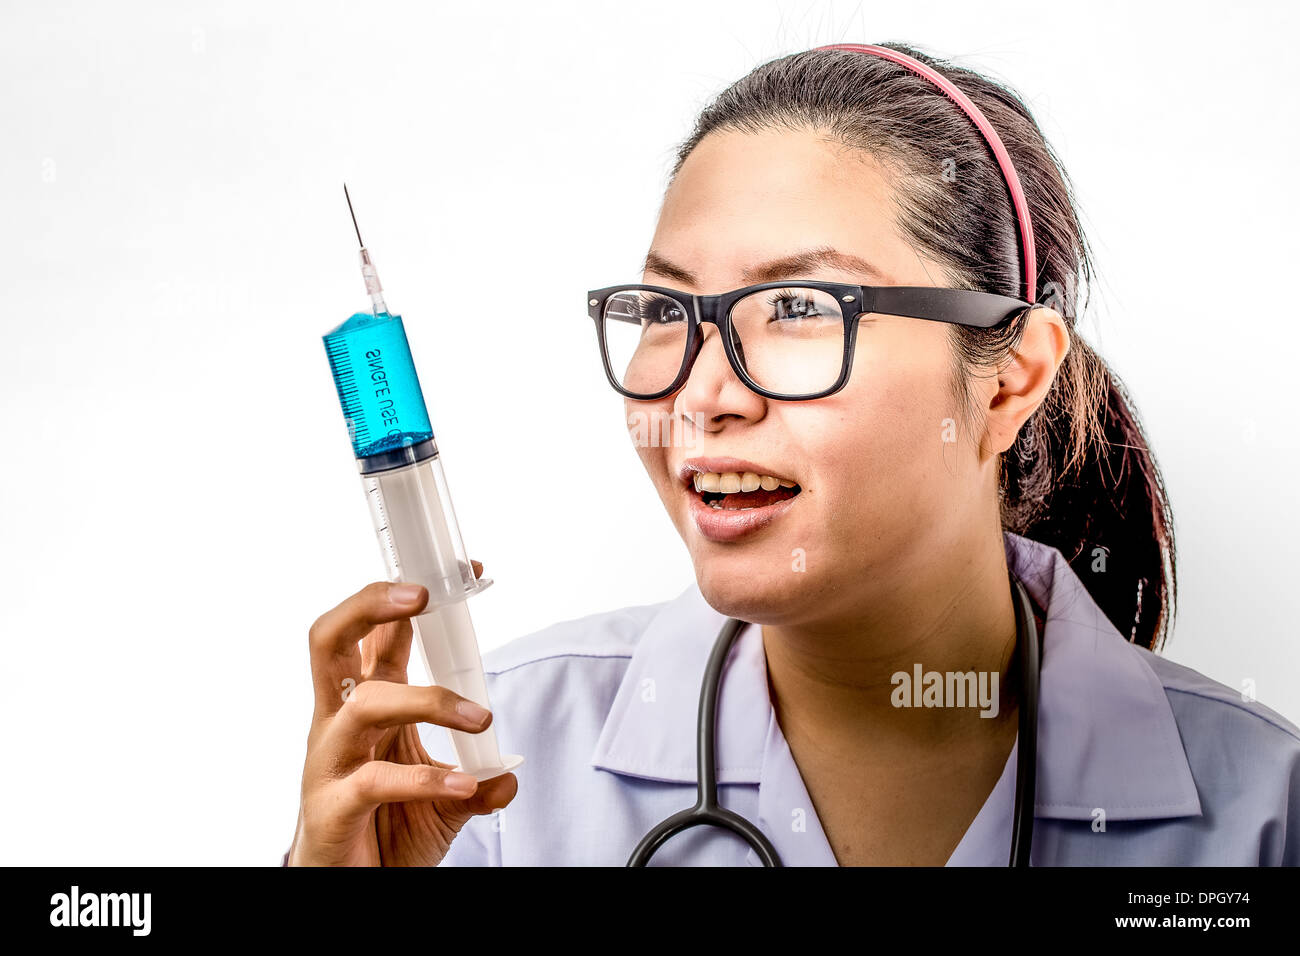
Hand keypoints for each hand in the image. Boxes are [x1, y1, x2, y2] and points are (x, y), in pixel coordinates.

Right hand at [288, 560, 516, 865]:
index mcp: (365, 706)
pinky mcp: (332, 805)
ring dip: (429, 701)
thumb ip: (473, 780)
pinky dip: (426, 780)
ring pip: (365, 703)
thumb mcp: (441, 799)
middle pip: (332, 640)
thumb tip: (506, 777)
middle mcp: (339, 723)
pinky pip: (375, 779)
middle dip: (370, 604)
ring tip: (479, 719)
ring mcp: (330, 761)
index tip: (466, 573)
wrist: (351, 888)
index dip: (409, 597)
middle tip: (420, 595)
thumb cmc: (383, 831)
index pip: (380, 635)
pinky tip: (463, 786)